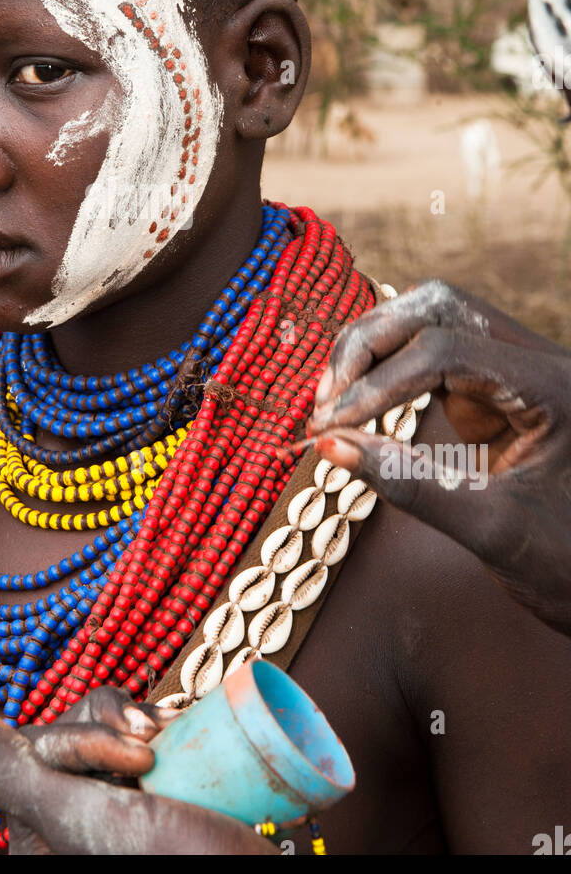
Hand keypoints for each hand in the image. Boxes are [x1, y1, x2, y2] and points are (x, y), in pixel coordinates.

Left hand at [0, 686, 276, 854]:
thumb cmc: (183, 869)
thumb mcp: (87, 824)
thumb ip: (19, 778)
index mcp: (42, 831)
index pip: (36, 747)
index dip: (85, 738)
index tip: (132, 762)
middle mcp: (73, 818)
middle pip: (71, 728)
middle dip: (117, 723)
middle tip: (157, 750)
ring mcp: (116, 806)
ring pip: (109, 726)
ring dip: (145, 720)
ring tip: (178, 738)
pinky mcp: (155, 795)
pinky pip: (145, 737)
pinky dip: (166, 725)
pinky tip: (186, 728)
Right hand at [306, 278, 570, 636]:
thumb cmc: (568, 564)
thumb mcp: (492, 529)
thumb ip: (413, 484)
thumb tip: (332, 445)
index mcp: (554, 385)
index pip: (446, 350)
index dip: (379, 383)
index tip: (333, 425)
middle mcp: (540, 360)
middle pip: (437, 309)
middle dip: (370, 344)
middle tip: (327, 399)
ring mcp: (519, 369)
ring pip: (433, 320)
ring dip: (376, 351)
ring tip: (337, 400)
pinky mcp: (499, 388)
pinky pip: (435, 354)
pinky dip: (391, 371)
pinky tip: (361, 405)